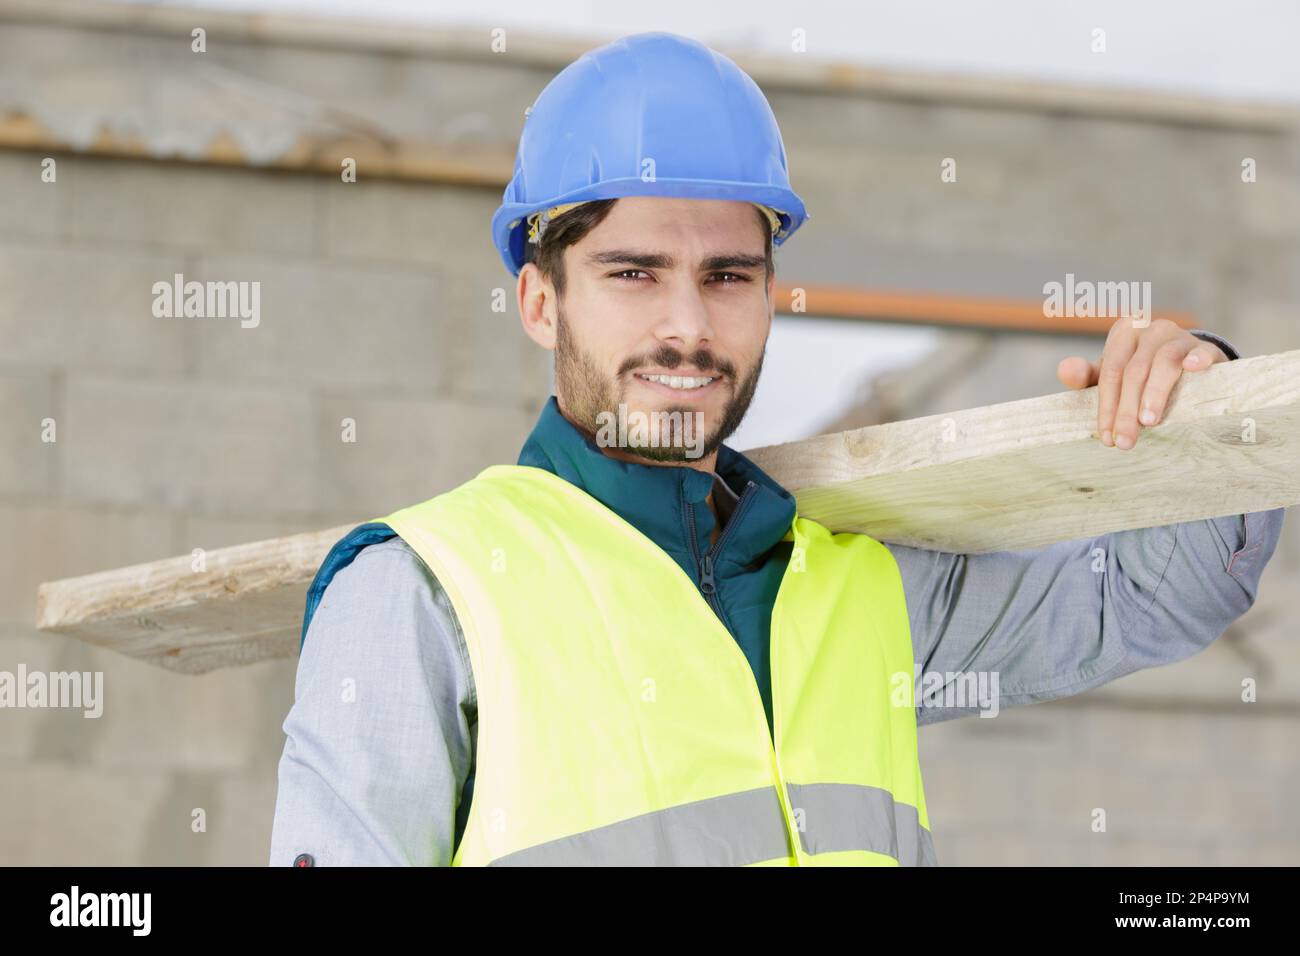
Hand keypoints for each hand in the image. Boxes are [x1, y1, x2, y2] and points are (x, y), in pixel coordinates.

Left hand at [1056, 318, 1229, 449]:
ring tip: (1149, 421)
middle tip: (1125, 441)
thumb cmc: (1140, 371)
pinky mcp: (1205, 346)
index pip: (1110, 374)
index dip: (1107, 407)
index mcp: (1122, 334)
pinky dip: (1196, 358)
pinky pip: (1201, 350)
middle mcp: (1149, 329)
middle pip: (1133, 372)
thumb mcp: (1111, 374)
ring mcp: (1179, 335)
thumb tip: (1064, 370)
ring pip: (1163, 362)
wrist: (1186, 360)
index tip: (1107, 437)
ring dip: (1155, 393)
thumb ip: (1087, 376)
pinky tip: (1193, 369)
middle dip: (1127, 410)